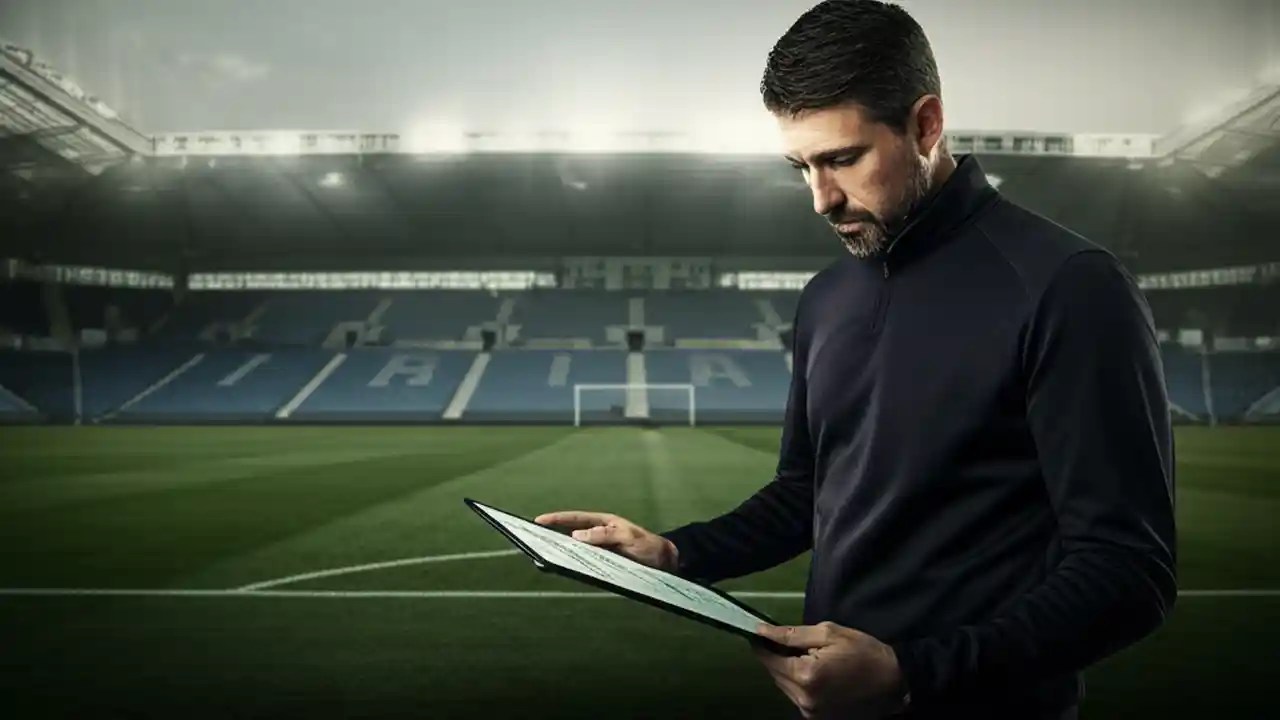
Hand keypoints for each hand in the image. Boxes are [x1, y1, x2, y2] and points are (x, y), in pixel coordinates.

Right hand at [534, 510, 678, 572]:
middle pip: (571, 532)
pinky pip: (585, 561)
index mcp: (604, 522)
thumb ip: (604, 535)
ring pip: (576, 548)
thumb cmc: (649, 546)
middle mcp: (600, 534)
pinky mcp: (604, 562)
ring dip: (562, 551)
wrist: (666, 562)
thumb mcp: (628, 538)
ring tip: (543, 556)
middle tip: (533, 538)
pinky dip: (573, 563)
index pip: (576, 519)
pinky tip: (564, 568)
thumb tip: (576, 536)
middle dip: (553, 534)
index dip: (557, 519)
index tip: (538, 520)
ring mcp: (601, 549)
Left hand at [752, 621, 904, 719]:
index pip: (769, 659)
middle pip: (774, 674)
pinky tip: (812, 671)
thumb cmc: (864, 652)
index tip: (758, 633)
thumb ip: (793, 634)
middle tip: (782, 641)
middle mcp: (804, 698)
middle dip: (775, 657)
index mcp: (806, 675)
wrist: (893, 681)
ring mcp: (811, 711)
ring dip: (786, 671)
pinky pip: (797, 697)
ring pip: (784, 687)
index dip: (762, 645)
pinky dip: (798, 683)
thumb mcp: (829, 633)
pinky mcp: (818, 718)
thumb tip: (763, 631)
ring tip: (802, 656)